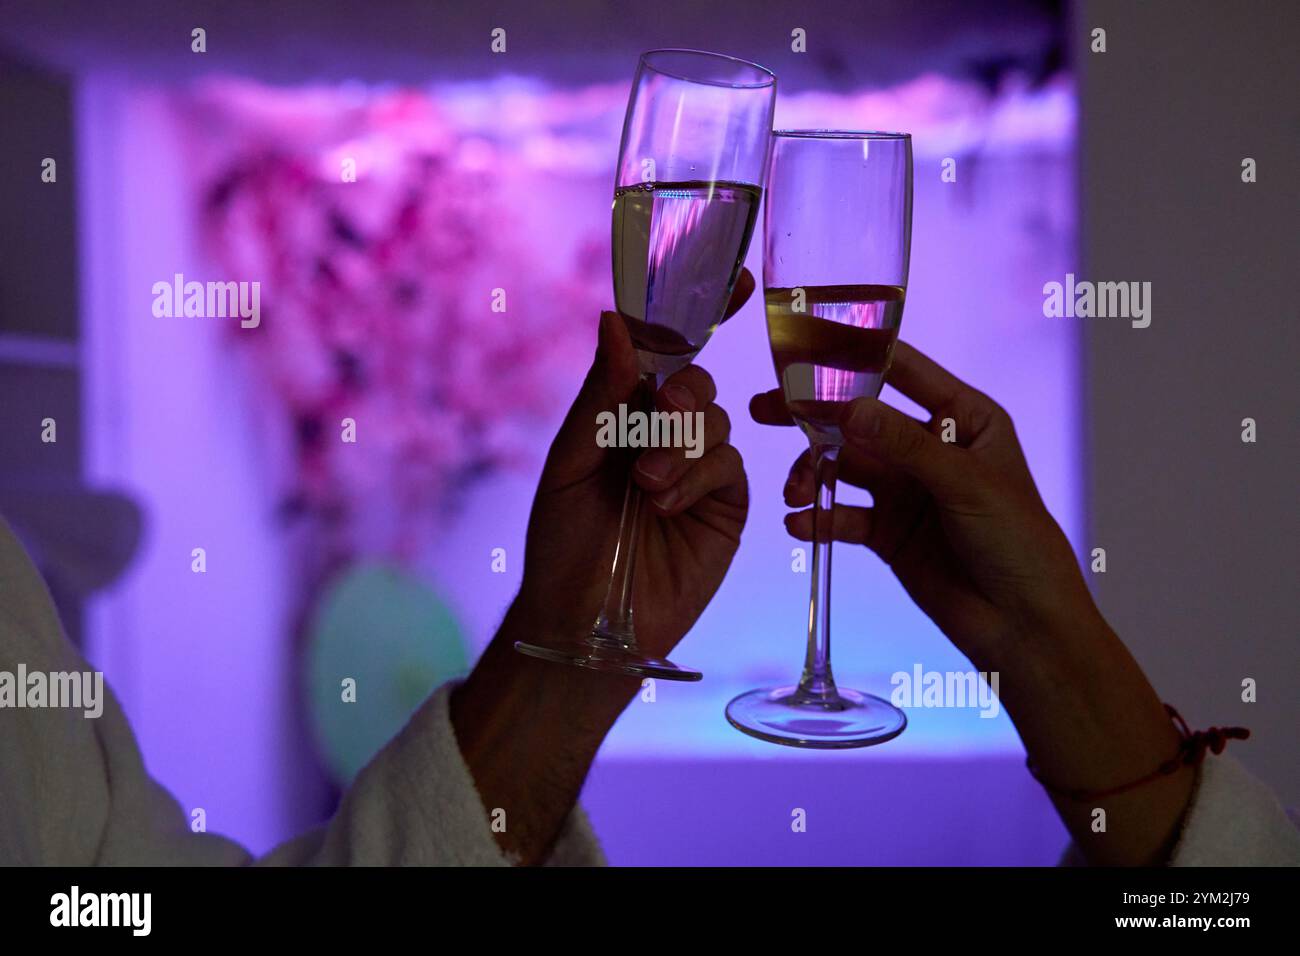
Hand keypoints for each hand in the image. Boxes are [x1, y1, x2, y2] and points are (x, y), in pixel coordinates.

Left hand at [451, 270, 753, 863]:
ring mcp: (699, 467)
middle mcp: (663, 431)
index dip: (694, 308)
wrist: (584, 619)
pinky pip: (730, 465)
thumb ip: (602, 396)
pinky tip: (665, 506)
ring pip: (715, 420)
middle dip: (677, 397)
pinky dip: (696, 478)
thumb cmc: (562, 540)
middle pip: (694, 381)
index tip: (728, 271)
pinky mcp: (726, 504)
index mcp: (622, 410)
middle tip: (651, 425)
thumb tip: (617, 319)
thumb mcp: (570, 462)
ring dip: (679, 447)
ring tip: (644, 489)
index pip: (663, 348)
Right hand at [752, 341, 1193, 865]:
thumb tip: (849, 409)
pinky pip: (845, 515)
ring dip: (812, 473)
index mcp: (964, 418)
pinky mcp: (889, 531)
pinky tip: (799, 524)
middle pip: (861, 420)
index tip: (806, 351)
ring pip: (845, 466)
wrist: (1023, 625)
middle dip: (814, 416)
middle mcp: (931, 447)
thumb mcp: (964, 483)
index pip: (904, 372)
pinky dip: (819, 517)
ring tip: (794, 491)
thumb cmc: (1017, 542)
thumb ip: (904, 444)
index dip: (855, 359)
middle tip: (765, 409)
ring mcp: (907, 490)